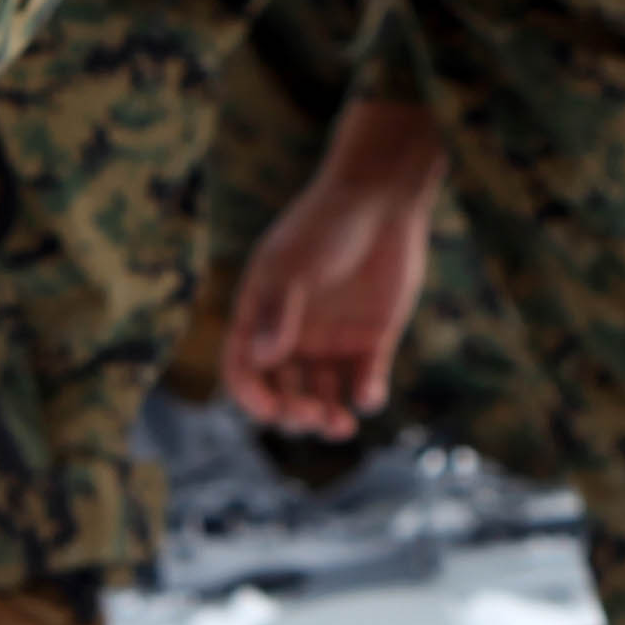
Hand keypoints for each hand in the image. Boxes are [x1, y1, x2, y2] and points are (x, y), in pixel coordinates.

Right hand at [226, 99, 446, 439]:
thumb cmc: (325, 225)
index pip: (242, 371)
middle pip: (282, 393)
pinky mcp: (373, 341)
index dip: (251, 397)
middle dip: (292, 415)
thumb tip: (261, 360)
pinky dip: (366, 396)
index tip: (271, 411)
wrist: (381, 199)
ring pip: (323, 398)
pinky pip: (365, 382)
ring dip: (328, 419)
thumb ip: (278, 312)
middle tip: (311, 417)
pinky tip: (369, 395)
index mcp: (261, 317)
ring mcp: (333, 341)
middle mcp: (293, 336)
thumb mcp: (294, 265)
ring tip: (341, 425)